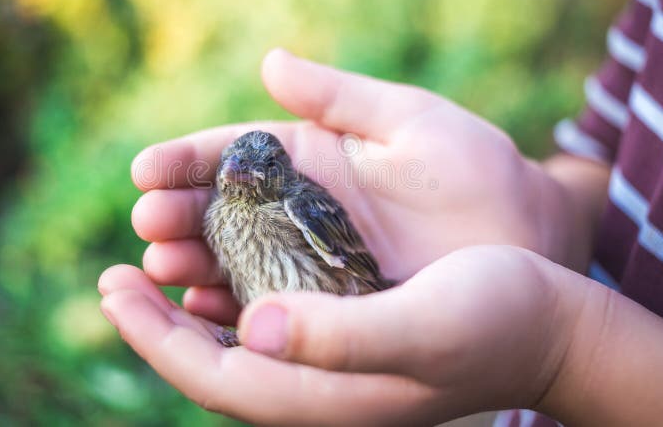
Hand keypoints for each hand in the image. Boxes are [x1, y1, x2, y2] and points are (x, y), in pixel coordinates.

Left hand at [98, 245, 585, 424]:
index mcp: (327, 398)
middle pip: (212, 366)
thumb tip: (252, 330)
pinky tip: (219, 271)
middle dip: (155, 324)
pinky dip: (231, 300)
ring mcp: (331, 371)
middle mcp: (319, 393)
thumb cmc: (496, 321)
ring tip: (154, 263)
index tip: (113, 286)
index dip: (154, 337)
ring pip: (235, 347)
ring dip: (187, 309)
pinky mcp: (346, 342)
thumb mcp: (422, 324)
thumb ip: (340, 337)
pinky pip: (268, 330)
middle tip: (116, 274)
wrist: (548, 327)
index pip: (214, 378)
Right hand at [127, 49, 592, 323]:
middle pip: (219, 212)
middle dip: (177, 216)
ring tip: (163, 267)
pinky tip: (205, 314)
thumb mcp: (412, 122)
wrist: (529, 239)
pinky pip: (271, 311)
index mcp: (310, 159)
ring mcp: (311, 261)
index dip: (186, 160)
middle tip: (149, 225)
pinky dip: (234, 312)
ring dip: (192, 265)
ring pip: (234, 262)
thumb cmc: (477, 172)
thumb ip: (342, 97)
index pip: (231, 155)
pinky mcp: (329, 308)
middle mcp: (298, 211)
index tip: (146, 169)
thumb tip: (269, 62)